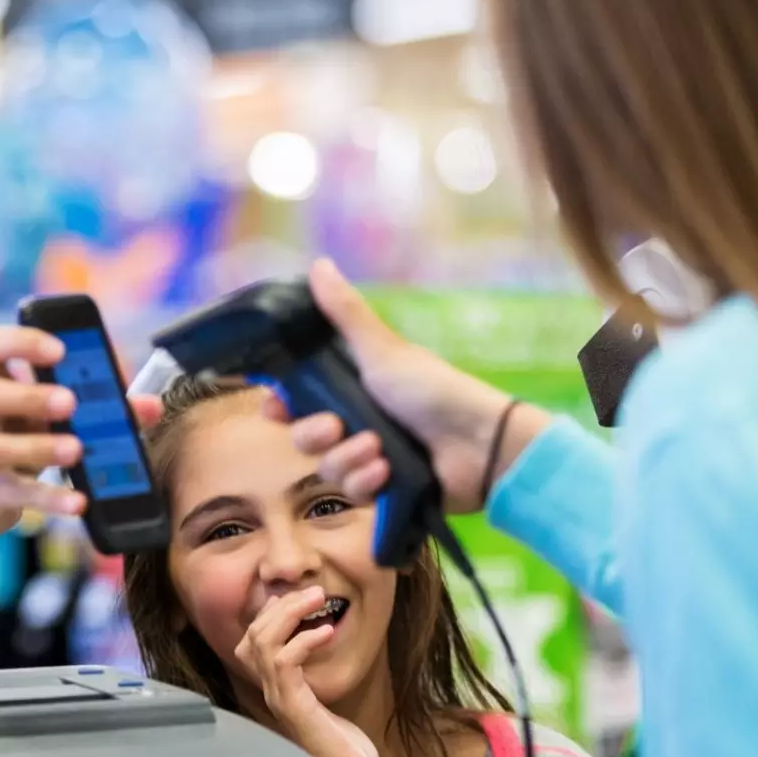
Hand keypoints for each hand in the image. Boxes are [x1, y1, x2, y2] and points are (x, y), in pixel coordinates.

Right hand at [0, 325, 164, 540]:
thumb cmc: (13, 439)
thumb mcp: (45, 415)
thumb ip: (96, 406)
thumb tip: (151, 406)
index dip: (21, 342)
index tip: (60, 350)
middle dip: (28, 396)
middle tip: (70, 402)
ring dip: (38, 447)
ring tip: (76, 451)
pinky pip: (17, 493)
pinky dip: (49, 498)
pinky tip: (79, 501)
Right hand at [234, 586, 377, 756]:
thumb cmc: (342, 742)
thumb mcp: (325, 699)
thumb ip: (314, 674)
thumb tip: (319, 641)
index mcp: (275, 687)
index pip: (250, 643)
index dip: (266, 616)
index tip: (290, 598)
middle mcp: (270, 690)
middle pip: (253, 637)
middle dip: (280, 607)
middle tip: (312, 590)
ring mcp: (278, 698)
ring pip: (263, 643)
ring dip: (290, 614)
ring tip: (317, 599)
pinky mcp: (293, 705)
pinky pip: (285, 662)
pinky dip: (304, 640)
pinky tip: (326, 632)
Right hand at [273, 260, 551, 513]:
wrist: (479, 444)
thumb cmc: (431, 389)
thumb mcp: (383, 350)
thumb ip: (345, 313)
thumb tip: (317, 263)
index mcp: (350, 387)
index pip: (297, 401)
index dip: (282, 406)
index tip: (278, 406)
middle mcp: (355, 422)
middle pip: (305, 437)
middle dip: (315, 435)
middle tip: (336, 428)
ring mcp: (368, 457)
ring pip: (327, 468)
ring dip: (349, 459)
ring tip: (379, 451)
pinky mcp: (383, 489)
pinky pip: (353, 493)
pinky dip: (368, 481)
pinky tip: (387, 472)